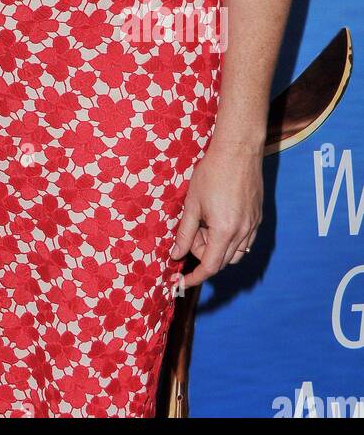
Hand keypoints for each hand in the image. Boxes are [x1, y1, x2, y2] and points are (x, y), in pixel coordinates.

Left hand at [171, 137, 262, 289]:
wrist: (238, 151)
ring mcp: (253, 226)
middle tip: (190, 234)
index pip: (210, 266)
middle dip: (202, 255)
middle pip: (221, 261)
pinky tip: (218, 222)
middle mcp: (243, 233)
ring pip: (235, 254)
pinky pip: (245, 242)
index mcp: (225, 231)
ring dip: (217, 249)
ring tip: (204, 224)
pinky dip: (230, 241)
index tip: (182, 283)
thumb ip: (184, 232)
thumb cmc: (212, 173)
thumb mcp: (192, 203)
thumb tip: (176, 255)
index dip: (195, 277)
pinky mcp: (258, 218)